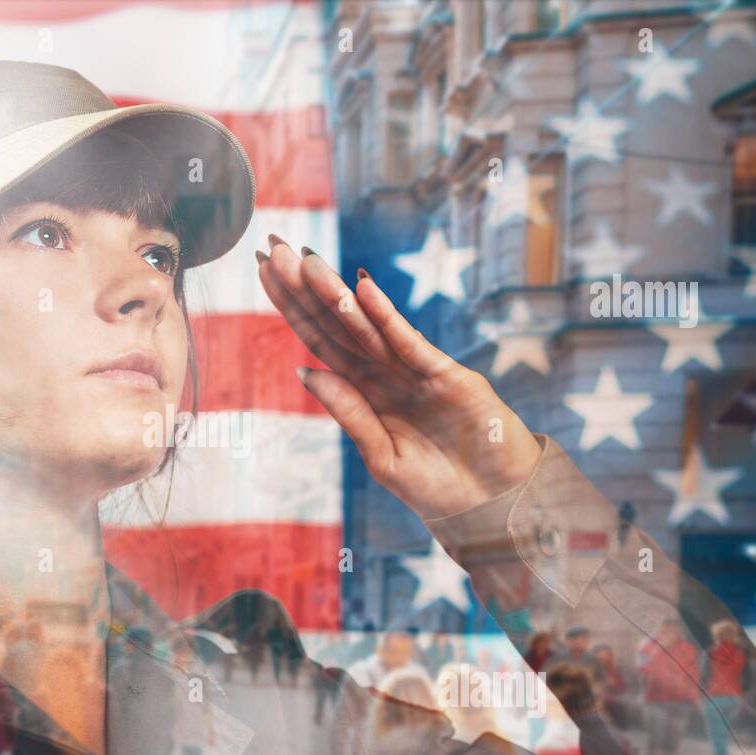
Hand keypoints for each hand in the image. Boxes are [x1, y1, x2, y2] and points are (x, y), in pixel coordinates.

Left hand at [256, 237, 541, 520]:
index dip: (293, 307)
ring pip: (367, 327)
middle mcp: (386, 373)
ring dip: (336, 294)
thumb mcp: (381, 457)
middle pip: (336, 323)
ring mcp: (417, 371)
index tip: (263, 273)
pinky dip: (387, 318)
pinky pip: (409, 344)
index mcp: (365, 391)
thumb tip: (304, 371)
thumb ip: (348, 413)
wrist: (492, 505)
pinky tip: (362, 289)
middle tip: (272, 248)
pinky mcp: (448, 376)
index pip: (320, 341)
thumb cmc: (437, 487)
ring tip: (306, 261)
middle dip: (305, 287)